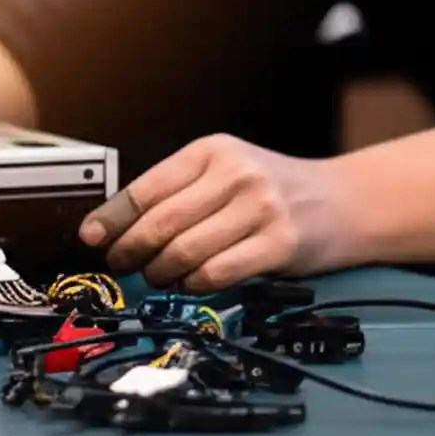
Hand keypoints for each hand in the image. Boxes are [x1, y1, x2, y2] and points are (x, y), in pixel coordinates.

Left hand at [78, 134, 359, 291]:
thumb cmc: (271, 192)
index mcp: (212, 151)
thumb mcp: (225, 173)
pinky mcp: (280, 243)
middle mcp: (236, 174)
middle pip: (160, 223)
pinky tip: (191, 283)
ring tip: (158, 277)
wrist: (343, 201)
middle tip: (122, 266)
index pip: (147, 187)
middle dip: (131, 251)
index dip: (112, 217)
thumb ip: (179, 192)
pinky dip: (195, 284)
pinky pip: (218, 272)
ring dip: (161, 273)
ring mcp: (261, 207)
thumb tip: (114, 226)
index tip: (90, 237)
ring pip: (185, 251)